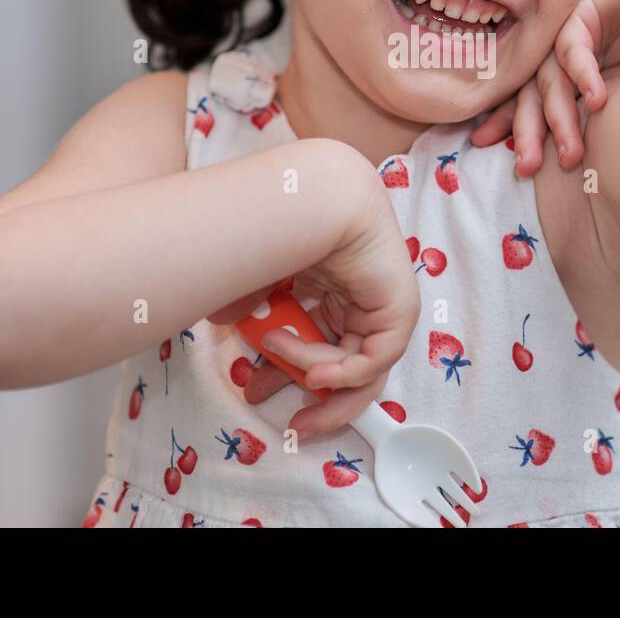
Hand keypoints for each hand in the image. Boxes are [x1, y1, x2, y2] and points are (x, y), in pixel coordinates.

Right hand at [207, 157, 418, 436]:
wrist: (316, 196)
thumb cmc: (285, 223)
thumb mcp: (257, 275)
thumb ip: (245, 302)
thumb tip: (221, 321)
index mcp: (331, 288)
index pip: (317, 343)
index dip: (287, 371)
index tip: (256, 390)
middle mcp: (359, 299)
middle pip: (341, 364)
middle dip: (307, 392)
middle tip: (288, 423)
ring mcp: (381, 306)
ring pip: (355, 367)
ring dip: (309, 370)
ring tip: (276, 351)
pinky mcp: (398, 311)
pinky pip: (374, 361)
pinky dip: (343, 374)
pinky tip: (315, 375)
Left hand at [470, 0, 619, 173]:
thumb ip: (614, 94)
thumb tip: (610, 138)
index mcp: (560, 63)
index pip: (531, 101)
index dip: (518, 130)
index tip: (514, 166)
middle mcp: (552, 49)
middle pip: (531, 96)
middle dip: (527, 134)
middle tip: (526, 170)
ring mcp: (561, 30)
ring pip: (550, 80)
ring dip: (559, 118)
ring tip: (570, 153)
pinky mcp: (578, 12)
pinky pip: (575, 49)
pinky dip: (585, 76)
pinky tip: (596, 102)